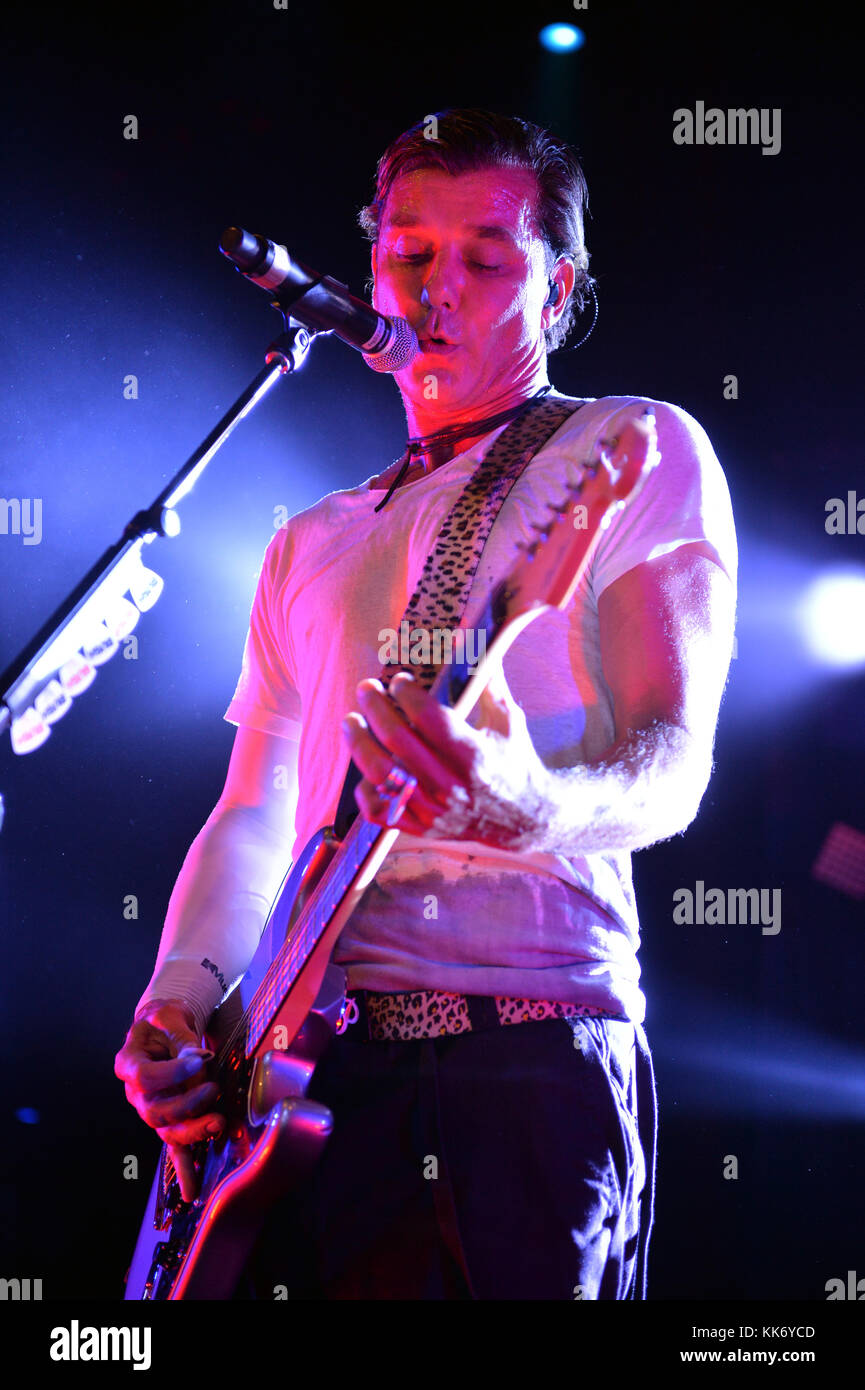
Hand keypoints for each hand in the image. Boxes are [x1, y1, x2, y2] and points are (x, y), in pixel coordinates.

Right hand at [114, 1000, 225, 1201]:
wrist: (162, 1027)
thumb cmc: (163, 1021)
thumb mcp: (170, 1018)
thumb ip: (182, 1039)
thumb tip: (199, 1059)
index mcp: (129, 1063)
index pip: (145, 1075)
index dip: (172, 1072)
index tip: (201, 1059)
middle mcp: (135, 1093)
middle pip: (154, 1110)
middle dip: (185, 1105)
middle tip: (213, 1090)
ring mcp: (150, 1109)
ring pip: (165, 1130)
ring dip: (192, 1131)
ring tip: (217, 1123)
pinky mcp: (167, 1120)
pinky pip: (174, 1147)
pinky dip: (184, 1169)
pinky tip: (191, 1192)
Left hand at [341, 665, 553, 850]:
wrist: (527, 819)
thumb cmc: (516, 761)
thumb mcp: (508, 719)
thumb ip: (486, 680)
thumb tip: (469, 636)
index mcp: (474, 754)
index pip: (427, 717)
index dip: (406, 693)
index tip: (399, 680)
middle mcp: (452, 784)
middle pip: (397, 740)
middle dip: (375, 708)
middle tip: (366, 689)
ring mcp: (435, 810)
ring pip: (382, 775)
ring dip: (360, 744)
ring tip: (352, 722)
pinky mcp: (425, 828)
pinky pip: (382, 812)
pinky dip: (366, 793)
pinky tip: (366, 772)